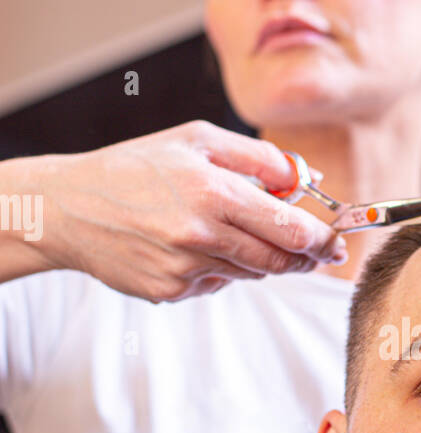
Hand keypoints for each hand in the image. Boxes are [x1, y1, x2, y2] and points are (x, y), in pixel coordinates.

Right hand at [29, 121, 347, 301]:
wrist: (70, 208)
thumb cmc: (136, 166)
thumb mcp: (197, 141)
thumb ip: (258, 157)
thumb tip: (305, 176)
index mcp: (213, 192)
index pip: (290, 228)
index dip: (322, 240)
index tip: (338, 244)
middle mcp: (202, 234)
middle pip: (278, 261)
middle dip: (304, 258)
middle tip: (318, 253)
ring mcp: (185, 268)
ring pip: (249, 273)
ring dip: (259, 259)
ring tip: (234, 232)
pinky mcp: (171, 291)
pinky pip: (216, 284)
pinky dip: (219, 268)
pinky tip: (192, 246)